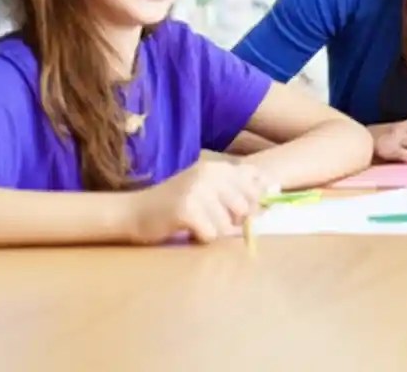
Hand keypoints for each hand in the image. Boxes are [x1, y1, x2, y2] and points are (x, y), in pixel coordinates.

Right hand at [125, 160, 270, 244]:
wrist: (133, 213)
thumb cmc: (176, 205)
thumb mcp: (208, 189)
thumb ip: (238, 188)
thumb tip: (273, 189)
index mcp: (219, 168)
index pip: (256, 183)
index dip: (252, 202)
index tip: (235, 209)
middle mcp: (210, 174)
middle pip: (245, 208)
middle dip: (231, 222)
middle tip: (209, 219)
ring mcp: (198, 189)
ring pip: (228, 224)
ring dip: (214, 231)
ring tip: (195, 223)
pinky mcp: (186, 209)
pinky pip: (211, 234)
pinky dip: (201, 238)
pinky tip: (187, 229)